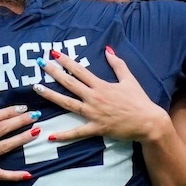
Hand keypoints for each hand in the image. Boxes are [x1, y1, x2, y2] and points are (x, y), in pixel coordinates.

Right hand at [0, 103, 38, 185]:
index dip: (7, 111)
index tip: (21, 107)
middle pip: (1, 129)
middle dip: (20, 121)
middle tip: (35, 115)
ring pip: (4, 147)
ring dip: (22, 139)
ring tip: (36, 132)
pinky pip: (0, 174)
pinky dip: (14, 175)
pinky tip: (28, 173)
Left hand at [32, 47, 169, 143]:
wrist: (148, 122)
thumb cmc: (139, 101)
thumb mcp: (129, 79)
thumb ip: (117, 64)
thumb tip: (108, 50)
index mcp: (101, 85)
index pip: (80, 70)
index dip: (66, 61)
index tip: (54, 53)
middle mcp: (94, 97)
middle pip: (70, 83)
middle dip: (53, 72)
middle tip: (40, 63)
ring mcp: (94, 113)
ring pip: (68, 103)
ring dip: (52, 96)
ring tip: (37, 89)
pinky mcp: (96, 128)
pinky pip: (77, 132)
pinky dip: (64, 135)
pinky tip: (51, 135)